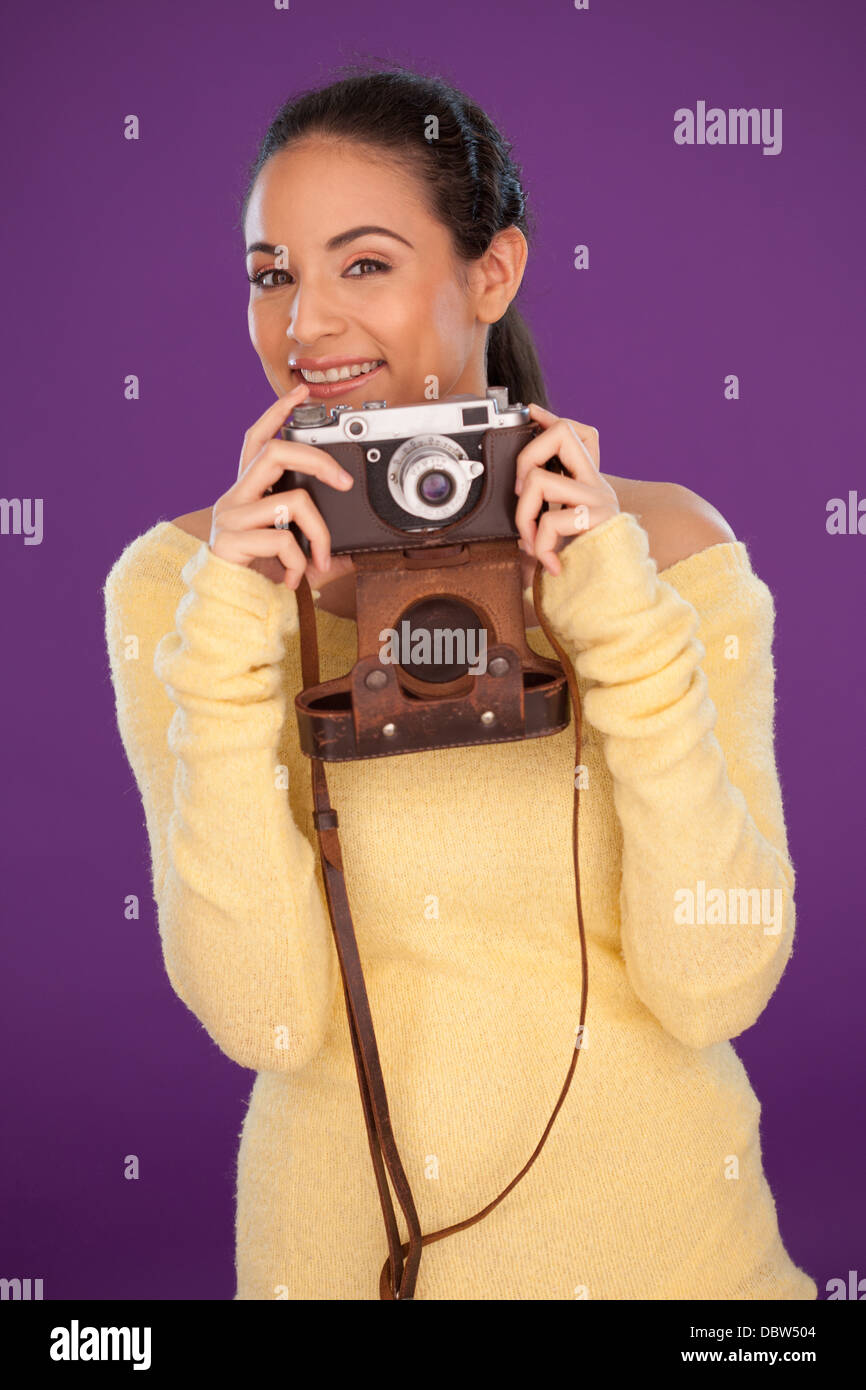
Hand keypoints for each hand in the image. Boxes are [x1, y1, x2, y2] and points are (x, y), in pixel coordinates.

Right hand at [209, 382, 355, 589]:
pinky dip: (300, 563)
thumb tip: (354, 550)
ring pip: (291, 500)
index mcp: (247, 492)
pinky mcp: (231, 540)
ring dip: (319, 533)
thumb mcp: (296, 556)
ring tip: (320, 559)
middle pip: (275, 451)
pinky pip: (282, 539)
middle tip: (344, 483)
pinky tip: (296, 579)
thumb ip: (320, 547)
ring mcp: (231, 517)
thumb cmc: (260, 579)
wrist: (229, 611)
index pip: (257, 438)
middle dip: (317, 460)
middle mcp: (235, 497)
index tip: (301, 391)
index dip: (277, 412)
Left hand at [514, 403, 619, 576]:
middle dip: (526, 456)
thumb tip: (520, 492)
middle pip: (564, 432)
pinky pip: (550, 520)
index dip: (552, 419)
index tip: (531, 412)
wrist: (617, 599)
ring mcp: (599, 499)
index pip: (580, 433)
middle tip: (520, 493)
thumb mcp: (563, 533)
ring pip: (540, 480)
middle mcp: (598, 485)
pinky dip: (540, 547)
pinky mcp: (598, 519)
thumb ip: (547, 510)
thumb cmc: (587, 568)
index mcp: (590, 483)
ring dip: (523, 516)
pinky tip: (550, 564)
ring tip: (532, 543)